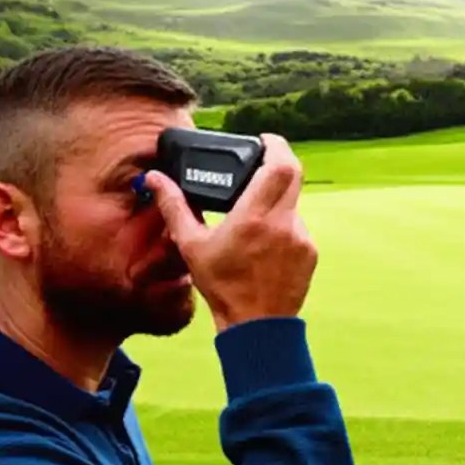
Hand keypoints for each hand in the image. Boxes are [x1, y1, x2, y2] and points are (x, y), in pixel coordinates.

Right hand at [146, 133, 316, 331]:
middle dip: (280, 161)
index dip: (276, 145)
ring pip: (293, 202)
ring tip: (253, 216)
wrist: (256, 325)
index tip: (264, 139)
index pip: (281, 165)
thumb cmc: (222, 286)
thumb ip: (174, 207)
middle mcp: (283, 223)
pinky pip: (297, 226)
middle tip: (263, 159)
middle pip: (294, 173)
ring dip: (277, 200)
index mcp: (255, 216)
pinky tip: (265, 242)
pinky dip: (283, 224)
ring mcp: (301, 237)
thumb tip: (154, 179)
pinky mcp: (310, 251)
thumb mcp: (191, 245)